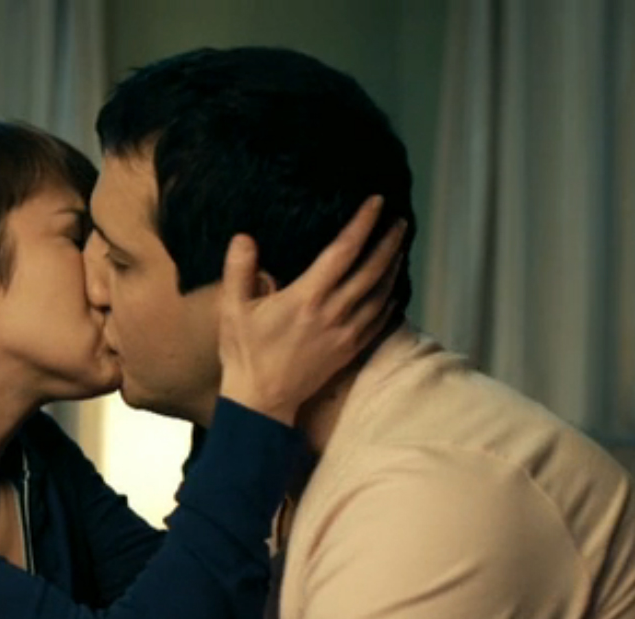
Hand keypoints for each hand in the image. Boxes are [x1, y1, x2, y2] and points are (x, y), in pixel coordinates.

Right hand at [217, 196, 406, 423]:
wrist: (262, 401)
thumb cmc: (246, 354)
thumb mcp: (233, 311)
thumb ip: (239, 271)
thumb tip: (244, 237)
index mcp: (306, 298)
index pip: (342, 252)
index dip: (362, 224)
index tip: (376, 203)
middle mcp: (332, 313)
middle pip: (371, 271)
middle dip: (389, 242)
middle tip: (401, 221)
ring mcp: (345, 333)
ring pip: (380, 294)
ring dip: (393, 269)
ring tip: (399, 248)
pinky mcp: (349, 349)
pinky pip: (379, 320)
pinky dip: (390, 300)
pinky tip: (393, 289)